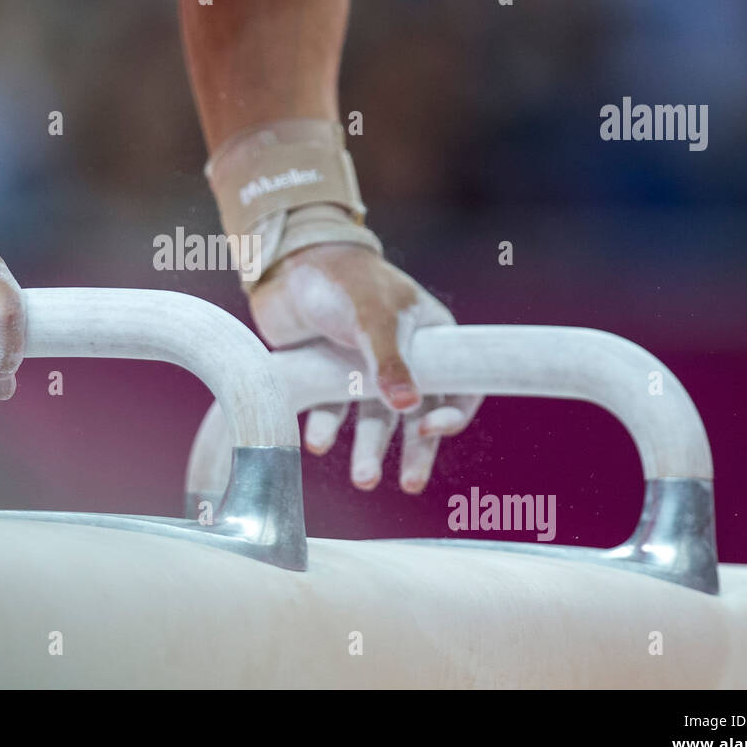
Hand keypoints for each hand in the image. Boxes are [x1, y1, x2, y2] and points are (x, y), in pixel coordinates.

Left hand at [248, 243, 479, 492]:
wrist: (286, 263)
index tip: (434, 430)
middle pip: (417, 412)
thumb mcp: (373, 317)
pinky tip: (315, 442)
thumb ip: (389, 363)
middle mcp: (403, 355)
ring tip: (363, 481)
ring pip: (374, 417)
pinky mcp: (328, 373)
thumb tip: (410, 411)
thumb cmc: (343, 279)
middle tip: (409, 484)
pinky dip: (327, 426)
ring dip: (369, 449)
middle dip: (414, 450)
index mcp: (430, 335)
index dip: (453, 412)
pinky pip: (333, 409)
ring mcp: (364, 366)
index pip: (459, 383)